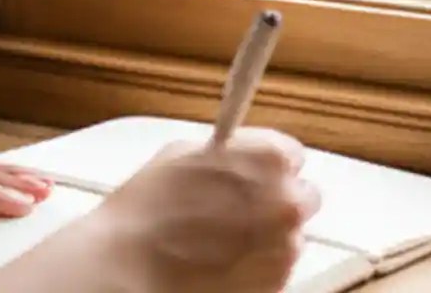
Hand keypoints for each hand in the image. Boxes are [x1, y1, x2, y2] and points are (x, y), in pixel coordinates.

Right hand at [98, 128, 321, 292]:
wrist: (129, 265)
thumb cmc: (148, 209)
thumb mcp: (185, 153)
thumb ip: (230, 151)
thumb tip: (242, 152)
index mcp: (270, 158)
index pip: (292, 155)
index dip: (268, 167)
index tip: (253, 175)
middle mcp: (286, 201)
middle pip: (301, 198)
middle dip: (274, 203)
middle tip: (238, 212)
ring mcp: (284, 247)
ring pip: (289, 237)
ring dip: (265, 237)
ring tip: (220, 242)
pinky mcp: (275, 285)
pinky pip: (277, 270)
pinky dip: (256, 267)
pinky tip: (222, 263)